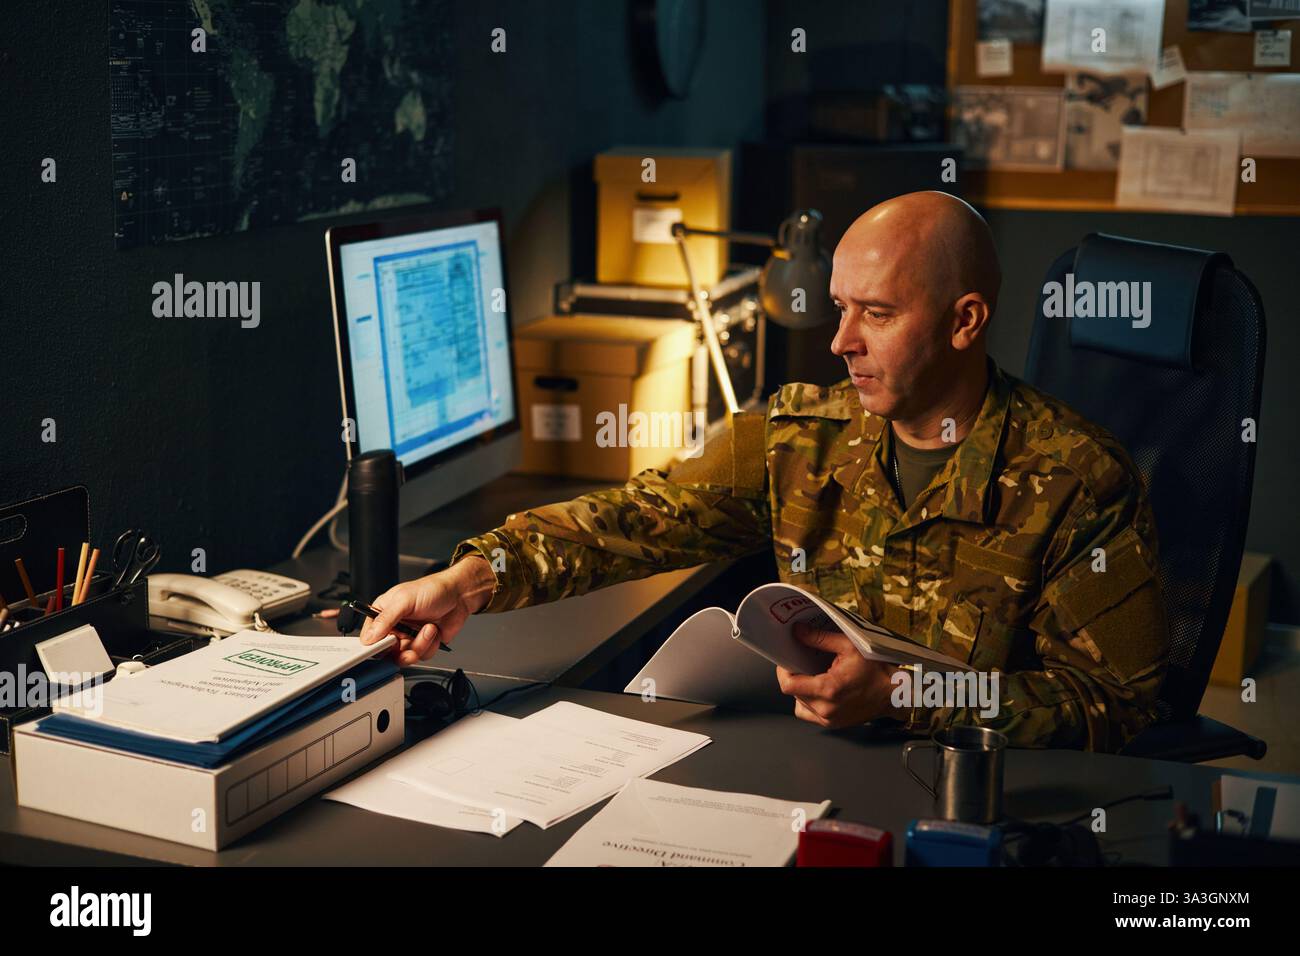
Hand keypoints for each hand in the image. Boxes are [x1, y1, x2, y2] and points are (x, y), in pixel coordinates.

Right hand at [359, 556, 494, 665]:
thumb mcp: (405, 600)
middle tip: (408, 640)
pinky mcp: (423, 644)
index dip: (374, 645)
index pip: (369, 637)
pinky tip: (434, 631)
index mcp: (383, 613)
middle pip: (387, 652)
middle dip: (401, 649)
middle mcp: (394, 627)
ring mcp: (408, 637)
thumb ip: (386, 618)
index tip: (385, 647)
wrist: (459, 595)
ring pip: (405, 657)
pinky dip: (430, 645)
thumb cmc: (432, 590)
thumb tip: (369, 636)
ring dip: (419, 645)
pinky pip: (422, 656)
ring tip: (428, 629)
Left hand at [775, 621, 898, 728]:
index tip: (788, 659)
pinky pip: (810, 714)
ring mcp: (829, 719)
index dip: (783, 670)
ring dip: (801, 690)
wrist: (895, 693)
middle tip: (802, 662)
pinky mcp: (833, 724)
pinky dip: (809, 702)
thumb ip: (820, 638)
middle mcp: (826, 709)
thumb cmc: (877, 670)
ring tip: (813, 676)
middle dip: (794, 676)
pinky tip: (819, 690)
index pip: (788, 685)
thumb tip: (797, 632)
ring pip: (799, 705)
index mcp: (828, 689)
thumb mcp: (849, 646)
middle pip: (793, 693)